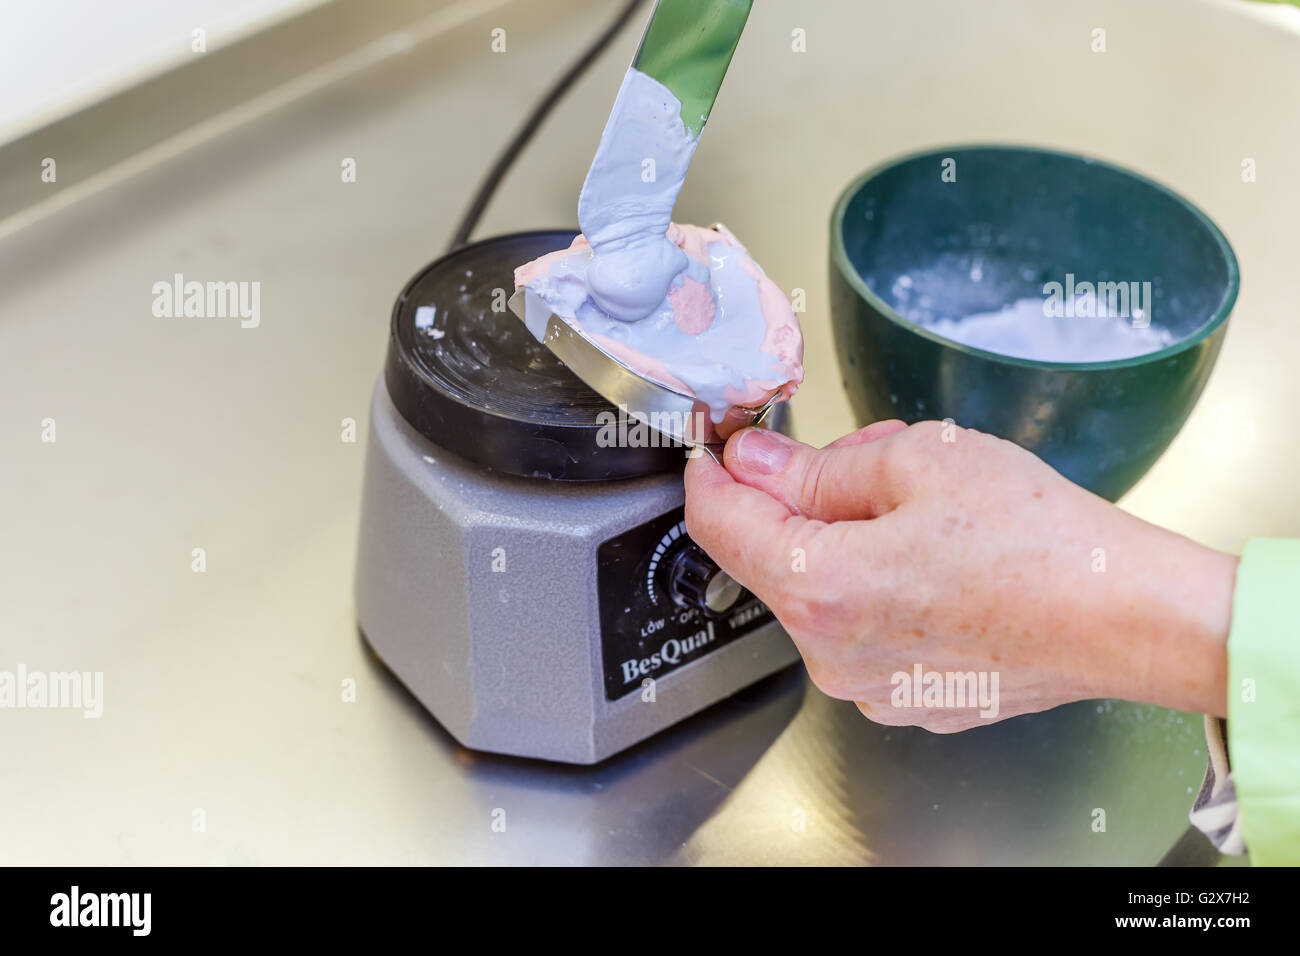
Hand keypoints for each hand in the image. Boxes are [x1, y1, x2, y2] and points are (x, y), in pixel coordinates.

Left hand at [684, 420, 1236, 730]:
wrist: (1129, 620)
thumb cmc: (1043, 543)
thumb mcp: (916, 459)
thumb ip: (815, 464)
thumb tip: (754, 462)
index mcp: (821, 589)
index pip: (719, 524)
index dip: (710, 474)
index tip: (715, 447)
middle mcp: (830, 654)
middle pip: (773, 556)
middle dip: (804, 497)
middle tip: (870, 454)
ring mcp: (868, 686)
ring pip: (820, 590)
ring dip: (846, 539)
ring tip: (923, 506)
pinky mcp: (904, 698)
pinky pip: (861, 627)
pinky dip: (878, 584)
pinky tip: (938, 557)